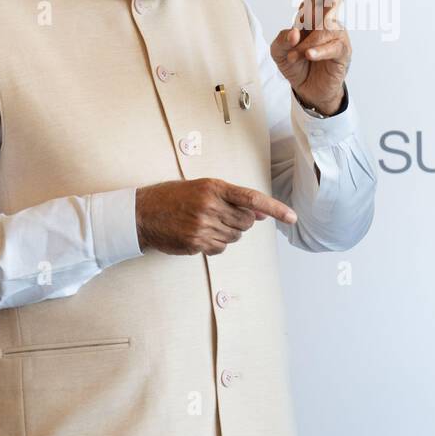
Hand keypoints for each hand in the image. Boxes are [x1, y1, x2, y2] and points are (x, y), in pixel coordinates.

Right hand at [135, 178, 296, 255]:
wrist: (142, 214)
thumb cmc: (173, 197)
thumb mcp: (203, 189)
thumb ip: (232, 199)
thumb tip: (260, 213)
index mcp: (214, 187)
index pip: (252, 198)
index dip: (275, 208)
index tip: (292, 217)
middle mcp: (210, 206)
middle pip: (246, 222)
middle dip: (241, 222)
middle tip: (222, 216)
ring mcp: (203, 226)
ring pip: (235, 237)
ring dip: (227, 233)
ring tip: (206, 223)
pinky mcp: (196, 243)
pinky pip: (220, 248)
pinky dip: (216, 244)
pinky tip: (200, 234)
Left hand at [271, 0, 355, 115]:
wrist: (308, 91)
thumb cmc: (296, 65)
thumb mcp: (279, 53)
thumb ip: (282, 41)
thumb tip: (295, 33)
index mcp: (310, 14)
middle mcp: (326, 21)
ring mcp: (336, 35)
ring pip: (324, 27)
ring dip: (306, 43)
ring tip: (297, 57)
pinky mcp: (341, 52)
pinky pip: (330, 46)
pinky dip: (316, 51)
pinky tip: (308, 55)